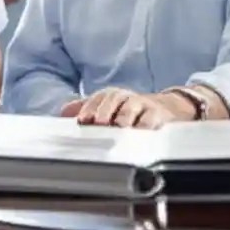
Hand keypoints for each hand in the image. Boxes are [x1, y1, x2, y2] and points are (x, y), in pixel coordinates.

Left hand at [61, 88, 180, 128]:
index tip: (82, 120)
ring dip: (124, 117)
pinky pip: (151, 119)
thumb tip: (63, 112)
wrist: (166, 109)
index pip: (98, 99)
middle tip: (99, 123)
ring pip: (131, 107)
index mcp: (112, 96)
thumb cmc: (131, 111)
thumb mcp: (109, 108)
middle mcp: (126, 97)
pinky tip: (139, 133)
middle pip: (114, 99)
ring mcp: (143, 105)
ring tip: (119, 127)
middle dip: (105, 110)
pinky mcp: (158, 115)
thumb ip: (87, 109)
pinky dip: (144, 126)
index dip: (89, 108)